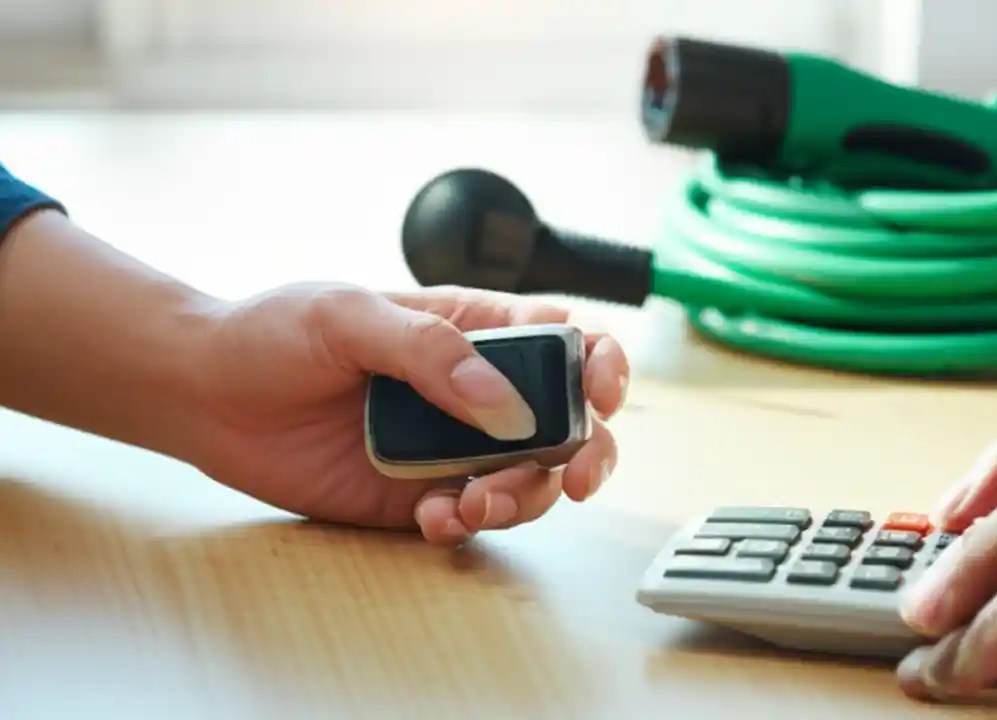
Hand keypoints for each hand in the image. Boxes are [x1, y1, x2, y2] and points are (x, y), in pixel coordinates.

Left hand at [187, 282, 629, 544]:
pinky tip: (435, 516)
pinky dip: (469, 522)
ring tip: (472, 503)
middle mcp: (476, 389)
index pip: (565, 340)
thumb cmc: (272, 334)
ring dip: (522, 497)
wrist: (204, 396)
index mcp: (473, 328)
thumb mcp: (348, 315)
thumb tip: (503, 404)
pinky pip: (473, 513)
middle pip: (569, 420)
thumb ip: (430, 351)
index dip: (602, 366)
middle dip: (587, 452)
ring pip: (530, 477)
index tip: (601, 394)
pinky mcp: (422, 492)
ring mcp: (453, 444)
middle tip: (572, 478)